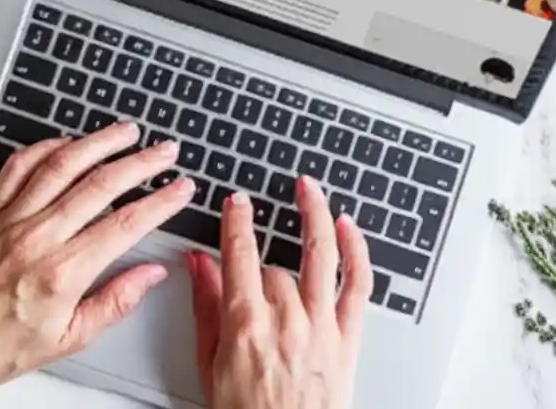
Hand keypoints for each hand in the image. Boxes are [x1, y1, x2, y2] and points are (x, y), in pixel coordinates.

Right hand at [187, 177, 373, 408]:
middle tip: (250, 283)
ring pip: (319, 256)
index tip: (236, 202)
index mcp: (246, 326)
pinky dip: (356, 250)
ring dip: (315, 215)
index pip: (239, 255)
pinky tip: (348, 226)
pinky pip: (358, 284)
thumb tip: (198, 265)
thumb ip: (206, 309)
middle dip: (259, 267)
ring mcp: (322, 327)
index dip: (237, 222)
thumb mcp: (210, 366)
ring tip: (308, 189)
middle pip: (272, 267)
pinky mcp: (348, 338)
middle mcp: (287, 320)